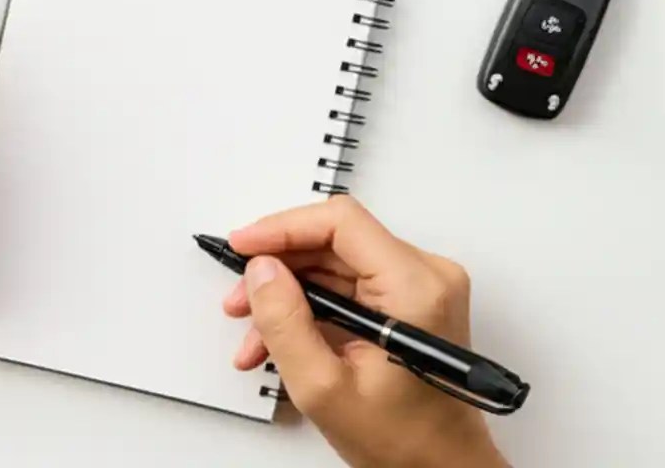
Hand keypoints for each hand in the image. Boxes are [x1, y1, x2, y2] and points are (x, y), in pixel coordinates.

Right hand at [222, 196, 506, 467]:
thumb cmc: (405, 441)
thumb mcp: (324, 388)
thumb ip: (285, 323)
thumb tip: (261, 271)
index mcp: (415, 288)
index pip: (340, 223)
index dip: (283, 227)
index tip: (243, 245)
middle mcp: (426, 276)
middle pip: (333, 242)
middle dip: (277, 269)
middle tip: (238, 299)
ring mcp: (419, 287)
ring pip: (334, 265)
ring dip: (287, 294)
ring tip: (254, 335)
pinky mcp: (409, 301)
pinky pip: (347, 287)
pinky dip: (310, 308)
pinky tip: (280, 341)